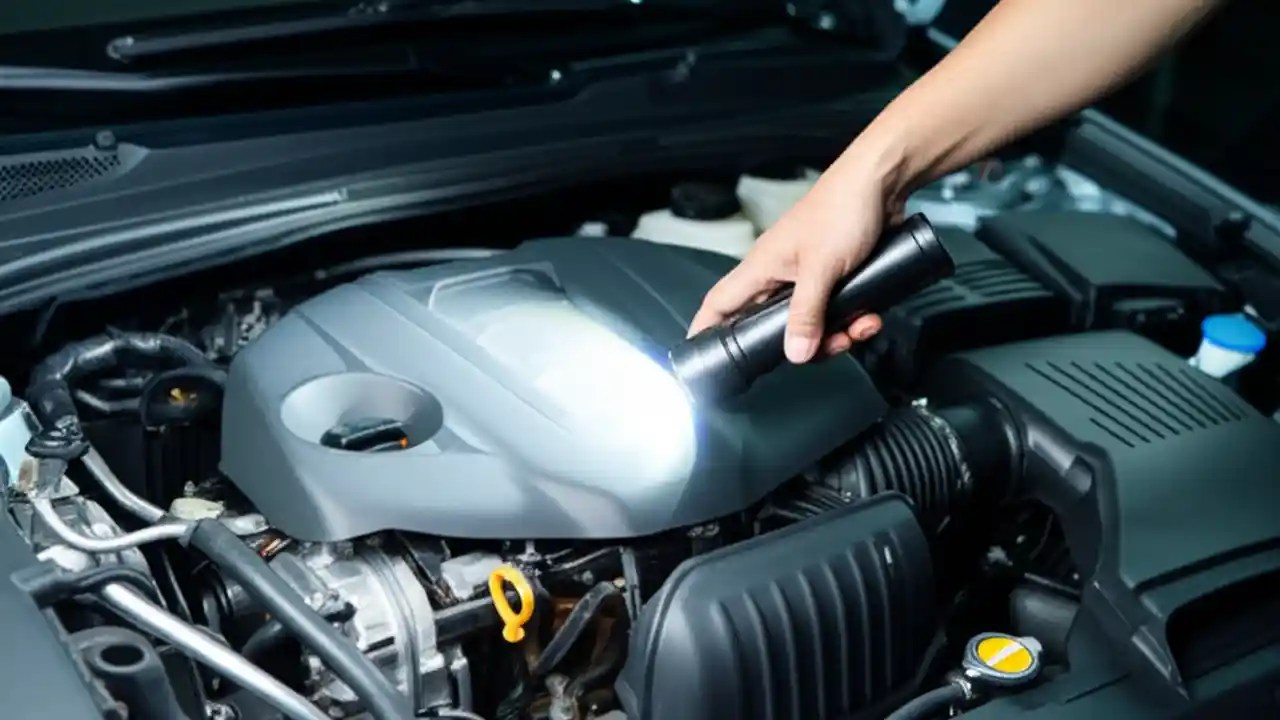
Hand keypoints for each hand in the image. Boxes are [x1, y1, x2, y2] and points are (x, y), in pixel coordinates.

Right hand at [689, 161, 903, 362]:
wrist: (880, 182)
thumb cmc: (840, 210)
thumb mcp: (821, 268)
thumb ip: (806, 314)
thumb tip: (795, 355)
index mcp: (761, 268)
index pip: (720, 303)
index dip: (705, 329)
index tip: (701, 357)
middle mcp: (778, 276)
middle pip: (772, 327)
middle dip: (802, 344)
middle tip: (827, 347)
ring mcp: (806, 277)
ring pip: (809, 324)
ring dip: (835, 334)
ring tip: (859, 328)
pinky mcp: (833, 277)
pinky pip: (834, 312)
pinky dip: (852, 320)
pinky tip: (869, 317)